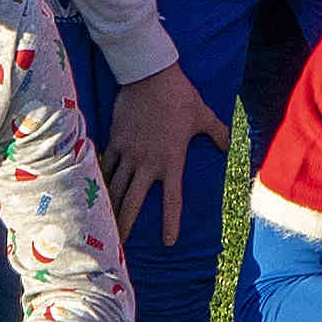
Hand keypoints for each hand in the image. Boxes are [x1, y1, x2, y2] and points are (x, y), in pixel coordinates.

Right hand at [101, 65, 215, 244]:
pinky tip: (92, 195)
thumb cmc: (180, 96)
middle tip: (118, 246)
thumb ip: (217, 133)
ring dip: (109, 209)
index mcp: (172, 161)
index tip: (169, 242)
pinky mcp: (115, 141)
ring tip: (101, 227)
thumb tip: (228, 145)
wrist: (150, 75)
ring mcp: (128, 153)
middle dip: (126, 226)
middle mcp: (148, 163)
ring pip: (116, 188)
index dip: (171, 222)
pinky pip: (105, 167)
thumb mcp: (203, 115)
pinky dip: (100, 182)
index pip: (173, 199)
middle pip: (134, 202)